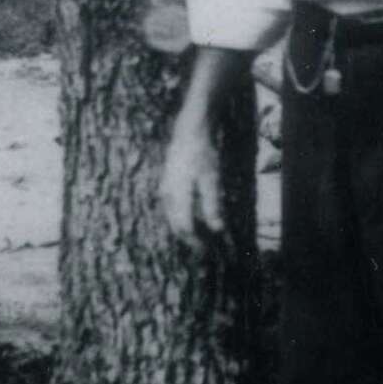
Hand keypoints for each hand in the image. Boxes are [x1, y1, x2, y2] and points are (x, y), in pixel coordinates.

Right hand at [161, 121, 223, 239]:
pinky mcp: (166, 187)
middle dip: (190, 240)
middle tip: (204, 250)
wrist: (190, 132)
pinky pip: (172, 210)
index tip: (207, 251)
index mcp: (178, 195)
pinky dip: (183, 219)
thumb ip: (212, 205)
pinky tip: (194, 220)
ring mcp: (165, 191)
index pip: (185, 227)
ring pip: (173, 218)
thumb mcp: (212, 180)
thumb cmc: (203, 154)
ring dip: (186, 230)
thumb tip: (217, 229)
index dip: (195, 242)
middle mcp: (168, 195)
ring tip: (201, 238)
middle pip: (176, 225)